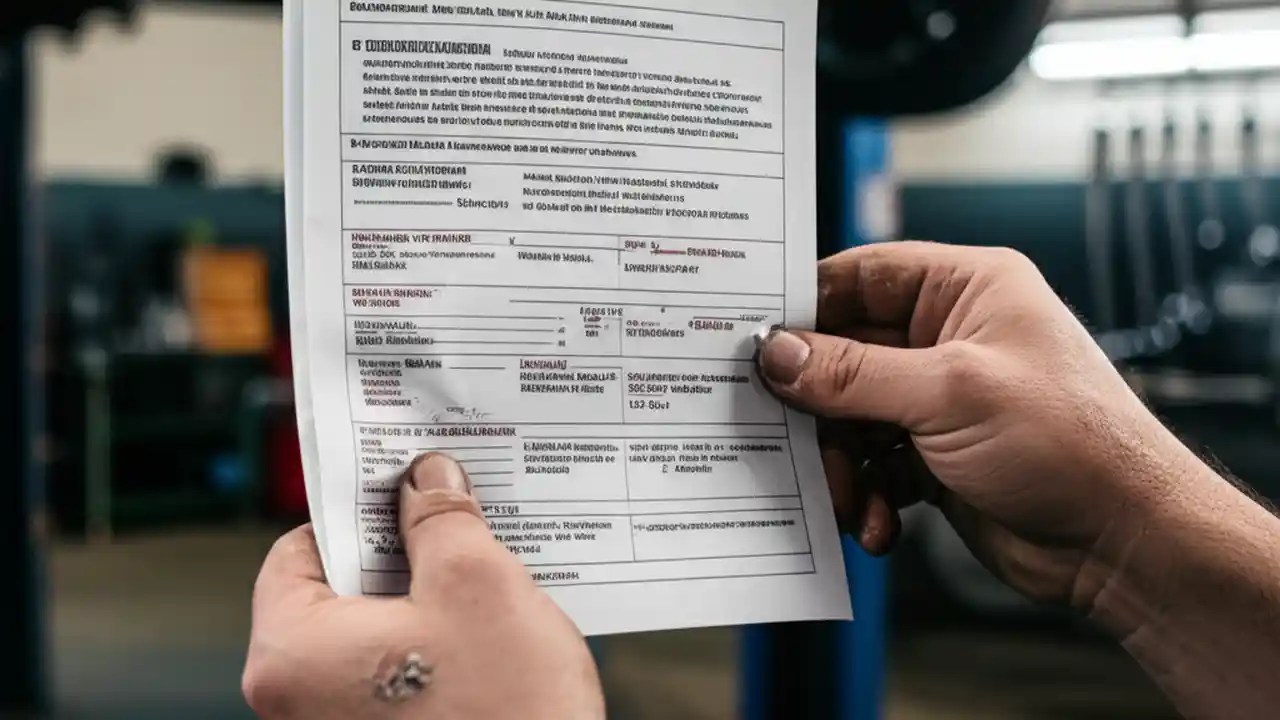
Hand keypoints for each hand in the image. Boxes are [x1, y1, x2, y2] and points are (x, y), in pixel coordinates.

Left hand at [243, 453, 604, 719]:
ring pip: (377, 633)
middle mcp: (298, 700)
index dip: (357, 512)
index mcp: (292, 653)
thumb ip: (442, 519)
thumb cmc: (503, 716)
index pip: (298, 549)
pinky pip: (397, 674)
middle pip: (339, 590)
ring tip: (484, 581)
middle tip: (457, 529)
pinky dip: (437, 646)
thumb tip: (427, 480)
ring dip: (429, 600)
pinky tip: (487, 633)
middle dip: (404, 553)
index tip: (406, 490)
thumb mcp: (478, 586)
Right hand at [757, 242, 1198, 606]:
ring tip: (848, 500)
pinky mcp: (935, 453)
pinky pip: (871, 463)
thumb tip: (777, 353)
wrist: (1124, 542)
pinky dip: (865, 493)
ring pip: (849, 416)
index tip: (754, 339)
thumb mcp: (950, 394)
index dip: (806, 306)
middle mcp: (950, 336)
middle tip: (789, 438)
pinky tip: (878, 522)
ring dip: (840, 463)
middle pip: (843, 354)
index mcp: (967, 289)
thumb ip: (853, 373)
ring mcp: (941, 398)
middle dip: (817, 406)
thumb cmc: (1071, 443)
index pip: (862, 276)